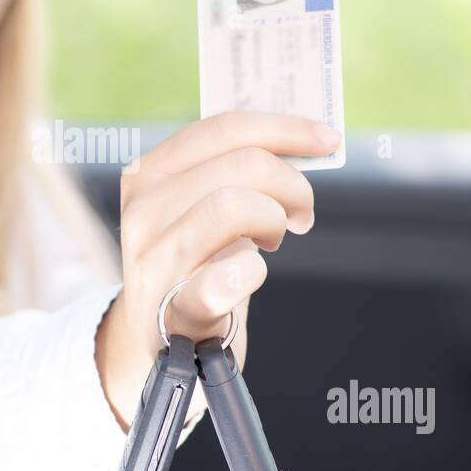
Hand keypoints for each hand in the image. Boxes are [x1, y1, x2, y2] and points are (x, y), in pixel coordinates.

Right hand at [94, 111, 340, 429]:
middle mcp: (143, 210)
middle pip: (242, 164)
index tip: (327, 140)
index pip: (224, 129)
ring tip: (273, 240)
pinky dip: (252, 270)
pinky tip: (250, 274)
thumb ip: (231, 171)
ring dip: (272, 221)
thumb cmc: (193, 264)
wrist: (157, 342)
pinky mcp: (175, 310)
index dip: (284, 128)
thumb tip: (303, 140)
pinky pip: (229, 274)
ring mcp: (155, 260)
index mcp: (148, 175)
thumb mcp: (197, 206)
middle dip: (290, 184)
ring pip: (233, 206)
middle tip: (300, 213)